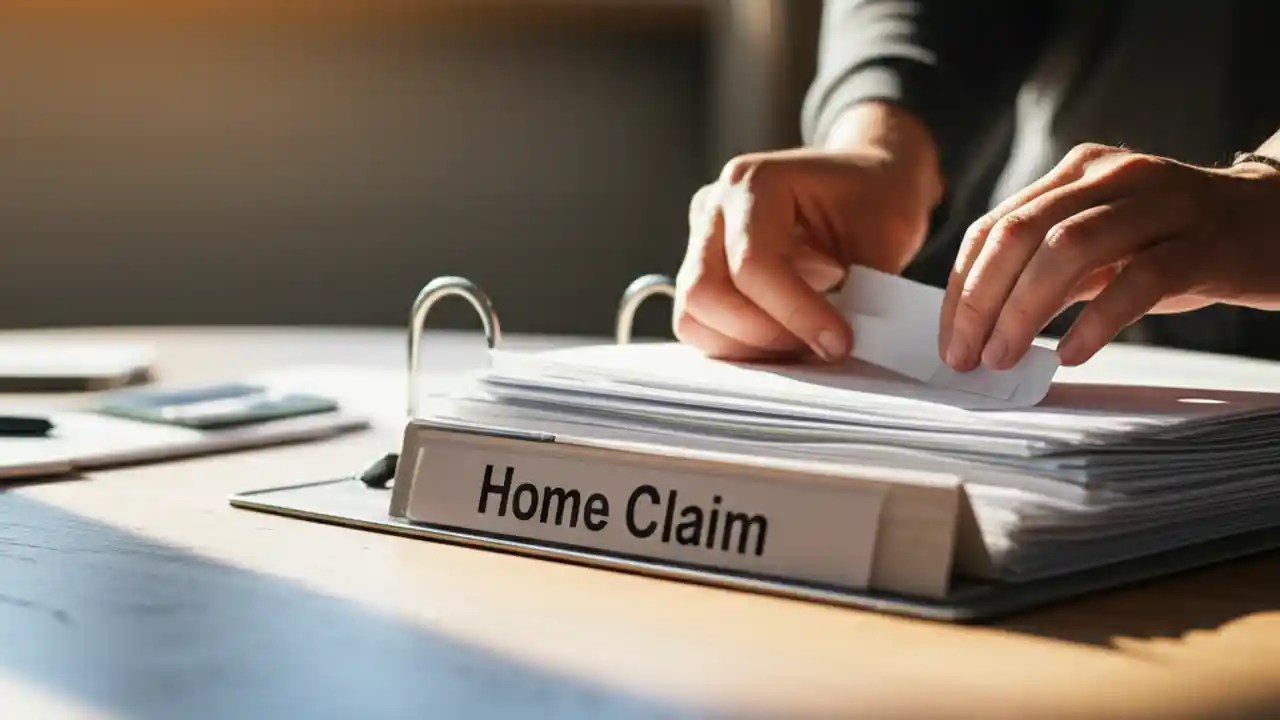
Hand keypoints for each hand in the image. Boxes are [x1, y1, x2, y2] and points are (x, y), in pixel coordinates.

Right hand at [674, 103, 942, 360]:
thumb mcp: (884, 236)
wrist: (863, 184)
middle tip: (818, 344)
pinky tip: (783, 338)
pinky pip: (699, 326)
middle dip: (765, 333)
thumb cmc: (873, 200)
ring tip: (802, 340)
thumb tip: (838, 346)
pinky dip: (739, 346)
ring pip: (694, 317)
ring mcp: (699, 240)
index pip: (753, 263)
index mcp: (754, 181)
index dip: (797, 313)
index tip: (839, 341)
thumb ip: (860, 290)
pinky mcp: (699, 273)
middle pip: (705, 292)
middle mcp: (714, 207)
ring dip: (749, 344)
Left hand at [939, 143, 1279, 369]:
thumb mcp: (1104, 246)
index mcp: (1078, 172)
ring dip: (1024, 310)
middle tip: (966, 356)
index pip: (995, 226)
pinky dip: (1095, 322)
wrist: (1277, 223)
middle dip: (980, 299)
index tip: (948, 338)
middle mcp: (1113, 175)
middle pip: (1020, 233)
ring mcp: (1159, 205)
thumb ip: (1046, 272)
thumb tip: (980, 325)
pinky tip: (1072, 354)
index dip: (961, 286)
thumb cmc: (1177, 242)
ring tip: (1004, 357)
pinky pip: (1136, 282)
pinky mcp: (1201, 244)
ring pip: (1068, 249)